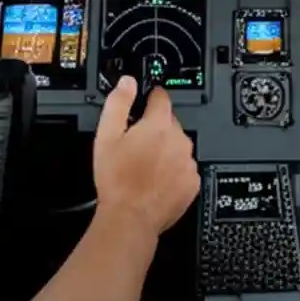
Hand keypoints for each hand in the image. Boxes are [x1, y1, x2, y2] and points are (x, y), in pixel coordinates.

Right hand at [93, 77, 199, 237]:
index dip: (151, 98)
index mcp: (158, 125)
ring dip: (165, 151)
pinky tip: (156, 180)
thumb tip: (128, 83)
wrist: (130, 217)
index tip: (146, 102)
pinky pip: (184, 168)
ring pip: (178, 146)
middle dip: (155, 129)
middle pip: (169, 123)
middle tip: (137, 145)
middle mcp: (179, 140)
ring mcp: (188, 162)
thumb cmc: (117, 180)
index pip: (161, 97)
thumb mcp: (107, 136)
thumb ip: (118, 104)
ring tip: (145, 166)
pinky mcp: (192, 182)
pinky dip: (173, 171)